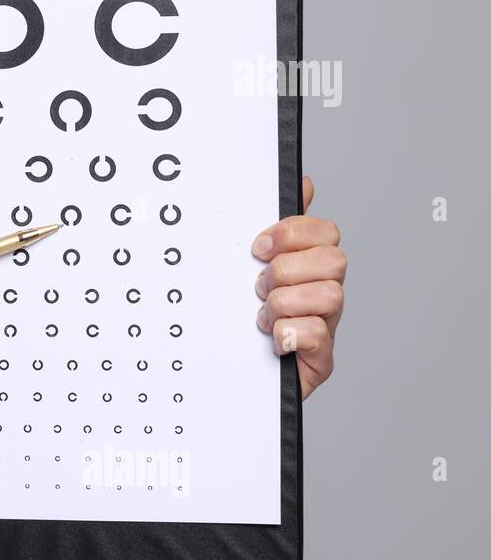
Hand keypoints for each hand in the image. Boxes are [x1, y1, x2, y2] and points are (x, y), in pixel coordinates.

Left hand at [251, 175, 345, 399]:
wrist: (226, 377)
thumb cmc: (238, 320)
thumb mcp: (244, 268)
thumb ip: (274, 229)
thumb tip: (302, 182)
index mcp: (307, 267)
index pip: (324, 232)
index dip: (293, 233)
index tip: (258, 246)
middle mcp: (322, 293)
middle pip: (335, 260)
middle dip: (287, 270)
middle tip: (258, 286)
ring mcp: (324, 324)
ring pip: (330, 294)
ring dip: (284, 303)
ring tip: (262, 316)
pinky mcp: (319, 359)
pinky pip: (320, 334)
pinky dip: (290, 334)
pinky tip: (273, 340)